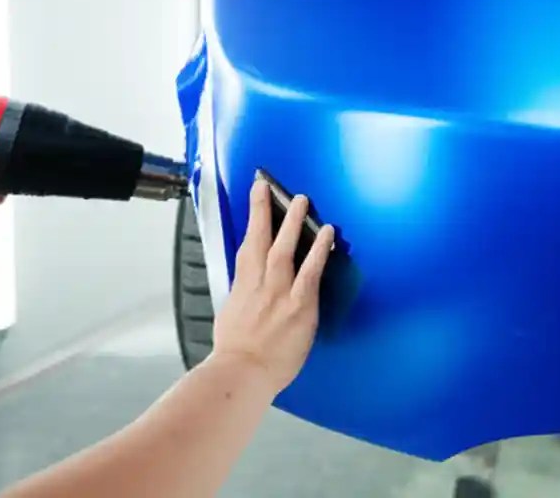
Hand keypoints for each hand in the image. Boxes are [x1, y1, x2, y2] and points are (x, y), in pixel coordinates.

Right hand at [209, 176, 334, 395]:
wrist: (242, 372)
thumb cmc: (235, 354)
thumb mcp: (232, 317)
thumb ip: (244, 298)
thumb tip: (250, 291)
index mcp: (242, 286)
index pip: (248, 245)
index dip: (253, 218)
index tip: (257, 196)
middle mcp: (258, 283)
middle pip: (261, 238)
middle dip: (265, 209)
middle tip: (271, 187)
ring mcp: (279, 291)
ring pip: (285, 248)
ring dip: (293, 222)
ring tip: (302, 200)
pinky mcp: (299, 304)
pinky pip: (311, 271)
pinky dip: (318, 251)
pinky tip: (327, 235)